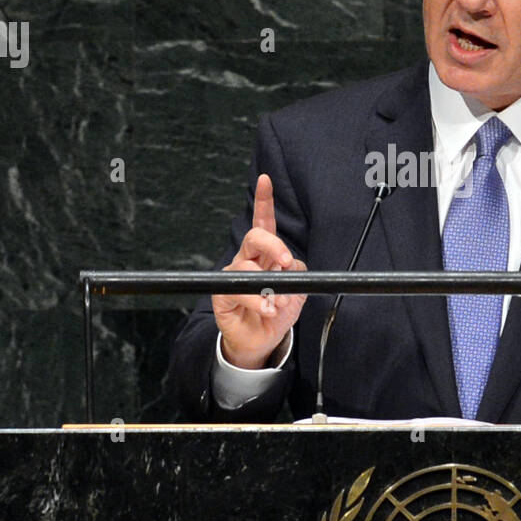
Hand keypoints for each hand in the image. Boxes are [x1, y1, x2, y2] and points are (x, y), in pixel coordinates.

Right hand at [212, 174, 307, 369]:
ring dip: (270, 286)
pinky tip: (268, 309)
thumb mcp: (296, 290)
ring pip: (247, 267)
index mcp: (265, 253)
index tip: (265, 180)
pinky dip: (259, 301)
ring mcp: (233, 275)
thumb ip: (297, 272)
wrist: (261, 340)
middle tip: (286, 261)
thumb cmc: (277, 311)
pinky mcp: (223, 293)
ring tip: (279, 303)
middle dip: (273, 244)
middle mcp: (247, 259)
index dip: (264, 200)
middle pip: (255, 236)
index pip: (264, 222)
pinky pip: (240, 291)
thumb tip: (290, 265)